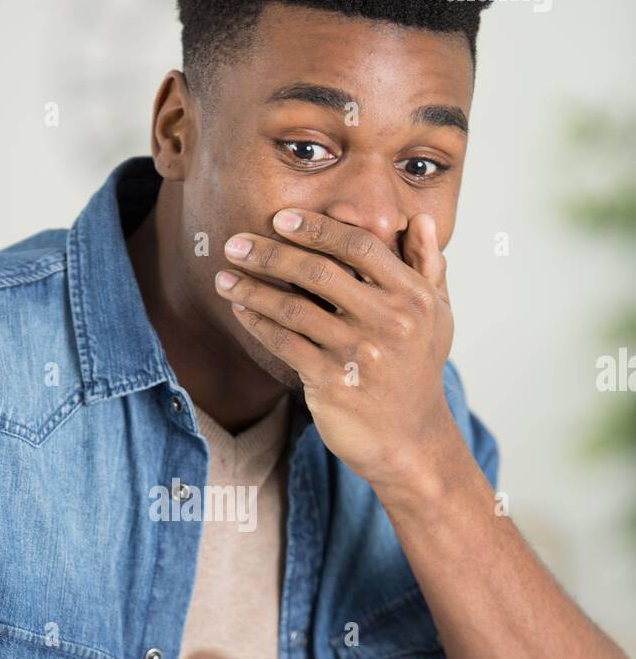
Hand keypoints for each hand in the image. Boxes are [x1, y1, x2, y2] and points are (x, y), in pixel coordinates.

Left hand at [215, 210, 457, 492]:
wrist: (409, 440)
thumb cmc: (417, 371)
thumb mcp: (436, 316)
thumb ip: (427, 266)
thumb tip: (419, 218)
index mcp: (413, 296)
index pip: (360, 246)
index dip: (318, 229)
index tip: (281, 218)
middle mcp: (389, 321)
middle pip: (319, 272)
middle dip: (271, 253)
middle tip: (235, 243)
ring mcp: (359, 353)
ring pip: (293, 308)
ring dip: (252, 289)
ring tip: (223, 277)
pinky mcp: (332, 382)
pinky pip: (284, 344)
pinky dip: (257, 323)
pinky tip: (239, 310)